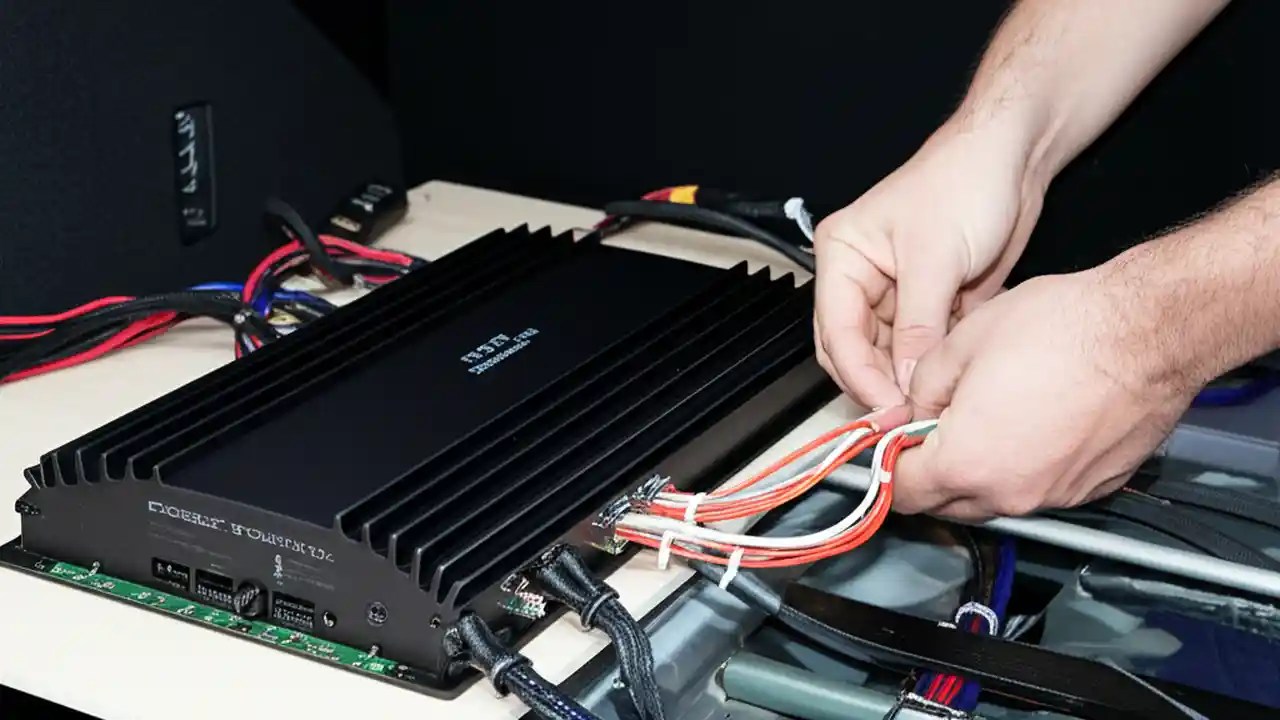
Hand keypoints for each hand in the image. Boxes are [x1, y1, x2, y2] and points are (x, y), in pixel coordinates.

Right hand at [814, 121, 1046, 407]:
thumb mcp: (937, 258)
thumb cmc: (965, 180)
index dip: (861, 377)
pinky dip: (931, 367)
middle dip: (878, 385)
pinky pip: (920, 349)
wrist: (1014, 156)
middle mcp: (861, 278)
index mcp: (842, 256)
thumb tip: (904, 383)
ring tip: (930, 406)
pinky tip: (947, 382)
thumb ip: (917, 326)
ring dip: (906, 380)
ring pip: (887, 357)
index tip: (888, 409)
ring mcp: (895, 294)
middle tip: (906, 417)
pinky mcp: (929, 304)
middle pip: (853, 351)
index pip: (838, 332)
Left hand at [892, 270, 1196, 519]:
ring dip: (978, 469)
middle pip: (945, 503)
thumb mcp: (962, 343)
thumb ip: (922, 388)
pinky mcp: (1089, 488)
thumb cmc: (1064, 329)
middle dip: (930, 470)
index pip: (902, 492)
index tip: (889, 444)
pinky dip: (1024, 466)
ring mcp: (1054, 496)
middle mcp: (1010, 493)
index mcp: (966, 463)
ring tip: (989, 414)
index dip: (887, 466)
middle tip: (933, 424)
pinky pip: (1038, 489)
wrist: (1148, 330)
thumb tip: (912, 410)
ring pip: (992, 498)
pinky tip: (1033, 421)